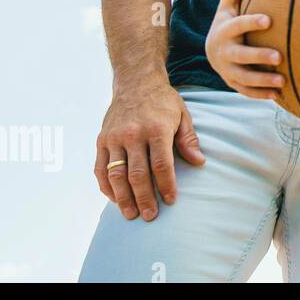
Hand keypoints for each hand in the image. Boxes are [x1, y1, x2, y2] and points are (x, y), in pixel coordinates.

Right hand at [93, 80, 205, 221]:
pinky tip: (114, 198)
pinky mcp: (101, 140)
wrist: (135, 82)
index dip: (166, 185)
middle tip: (150, 216)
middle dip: (144, 198)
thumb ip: (189, 140)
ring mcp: (114, 138)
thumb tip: (199, 162)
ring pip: (116, 174)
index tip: (171, 201)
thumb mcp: (182, 116)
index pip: (161, 165)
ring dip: (123, 198)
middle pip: (137, 174)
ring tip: (131, 214)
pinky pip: (100, 168)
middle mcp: (133, 134)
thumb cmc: (163, 102)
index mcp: (156, 129)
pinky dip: (106, 186)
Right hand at [205, 0, 284, 100]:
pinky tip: (278, 96)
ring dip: (262, 80)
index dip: (251, 22)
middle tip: (280, 57)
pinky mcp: (232, 83)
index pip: (238, 26)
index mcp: (225, 30)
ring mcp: (227, 69)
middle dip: (259, 56)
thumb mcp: (227, 6)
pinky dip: (260, 95)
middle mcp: (224, 51)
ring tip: (283, 81)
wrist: (212, 49)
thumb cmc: (228, 22)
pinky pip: (245, 91)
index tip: (269, 20)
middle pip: (240, 56)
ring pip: (244, 77)